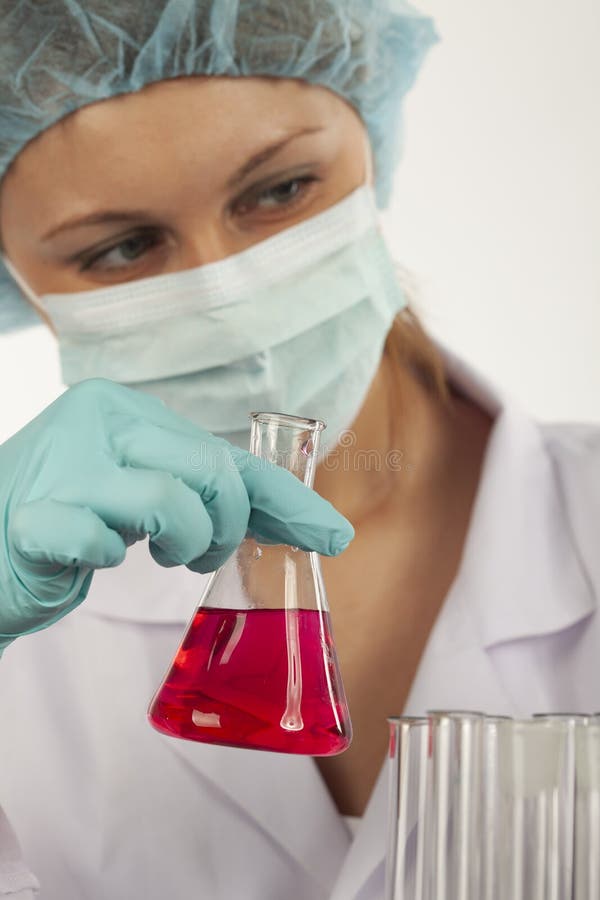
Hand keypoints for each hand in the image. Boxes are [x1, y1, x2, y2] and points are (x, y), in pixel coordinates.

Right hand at [0, 379, 352, 651]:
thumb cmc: (70, 520)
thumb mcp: (147, 497)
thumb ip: (212, 499)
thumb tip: (307, 523)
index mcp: (126, 410)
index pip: (228, 455)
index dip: (286, 499)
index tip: (331, 536)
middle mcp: (97, 420)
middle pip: (212, 472)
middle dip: (228, 527)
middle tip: (203, 554)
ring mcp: (63, 464)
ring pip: (172, 502)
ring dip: (183, 544)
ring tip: (158, 555)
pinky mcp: (35, 516)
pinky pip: (98, 541)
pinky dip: (106, 559)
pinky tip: (92, 556)